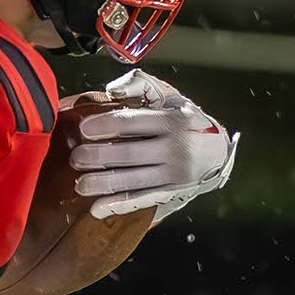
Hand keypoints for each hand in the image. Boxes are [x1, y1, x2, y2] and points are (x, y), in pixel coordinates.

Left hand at [70, 71, 237, 221]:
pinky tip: (96, 209)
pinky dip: (118, 206)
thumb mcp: (170, 96)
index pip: (131, 122)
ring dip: (102, 184)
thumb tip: (112, 89)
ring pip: (132, 180)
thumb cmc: (186, 120)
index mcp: (172, 121)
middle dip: (97, 157)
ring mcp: (173, 174)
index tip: (83, 129)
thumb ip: (141, 85)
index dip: (103, 126)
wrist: (218, 152)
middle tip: (76, 157)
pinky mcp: (171, 192)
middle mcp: (174, 149)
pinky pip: (141, 200)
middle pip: (128, 154)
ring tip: (79, 184)